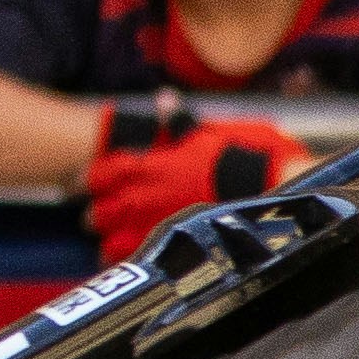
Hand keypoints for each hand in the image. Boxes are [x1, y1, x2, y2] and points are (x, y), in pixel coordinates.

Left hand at [83, 109, 314, 258]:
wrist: (267, 190)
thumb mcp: (208, 131)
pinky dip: (126, 256)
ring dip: (111, 234)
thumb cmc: (242, 159)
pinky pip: (129, 258)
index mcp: (147, 164)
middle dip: (101, 210)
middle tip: (107, 212)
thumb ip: (179, 121)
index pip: (99, 174)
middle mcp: (141, 195)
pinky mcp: (167, 248)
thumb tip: (165, 100)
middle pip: (99, 209)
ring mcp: (151, 224)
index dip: (91, 181)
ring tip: (119, 234)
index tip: (90, 184)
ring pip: (108, 235)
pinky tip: (135, 252)